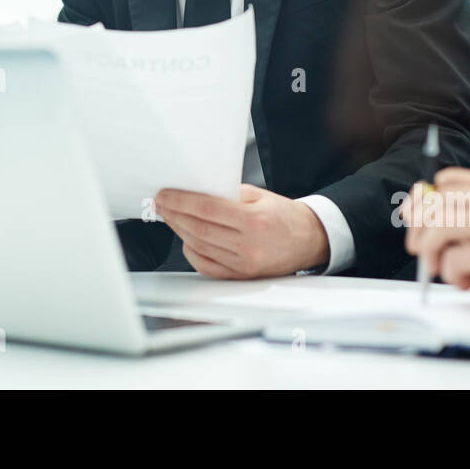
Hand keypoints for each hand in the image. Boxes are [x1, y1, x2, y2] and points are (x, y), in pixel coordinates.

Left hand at [154, 185, 329, 277]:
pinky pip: (206, 265)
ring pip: (199, 246)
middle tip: (160, 204)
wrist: (309, 241)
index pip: (207, 210)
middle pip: (198, 229)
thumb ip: (228, 195)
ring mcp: (243, 265)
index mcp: (254, 221)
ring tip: (169, 217)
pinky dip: (191, 251)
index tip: (165, 195)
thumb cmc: (284, 216)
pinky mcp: (240, 276)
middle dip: (174, 214)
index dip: (180, 202)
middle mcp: (248, 246)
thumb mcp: (259, 196)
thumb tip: (195, 192)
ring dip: (179, 230)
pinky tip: (185, 238)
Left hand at [401, 167, 469, 321]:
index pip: (447, 180)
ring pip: (438, 225)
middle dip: (419, 230)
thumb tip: (417, 214)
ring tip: (445, 270)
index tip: (419, 225)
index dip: (426, 203)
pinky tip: (466, 281)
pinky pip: (453, 256)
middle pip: (437, 201)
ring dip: (431, 252)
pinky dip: (451, 273)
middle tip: (424, 254)